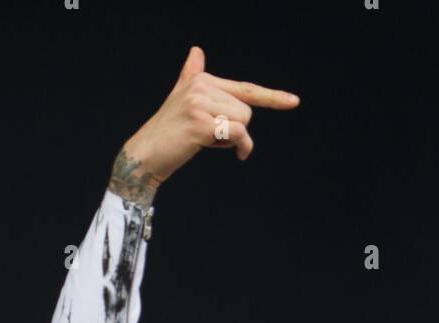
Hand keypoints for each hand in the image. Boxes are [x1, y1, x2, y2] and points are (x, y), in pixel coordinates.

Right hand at [111, 46, 299, 201]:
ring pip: (243, 122)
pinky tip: (237, 155)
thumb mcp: (180, 100)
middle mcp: (201, 85)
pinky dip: (242, 147)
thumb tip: (196, 51)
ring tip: (206, 141)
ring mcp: (200, 103)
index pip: (244, 89)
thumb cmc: (167, 132)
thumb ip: (190, 75)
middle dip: (235, 129)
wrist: (145, 155)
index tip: (293, 101)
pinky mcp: (201, 123)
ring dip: (233, 140)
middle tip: (209, 137)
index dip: (271, 96)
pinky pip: (238, 133)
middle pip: (246, 110)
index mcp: (201, 79)